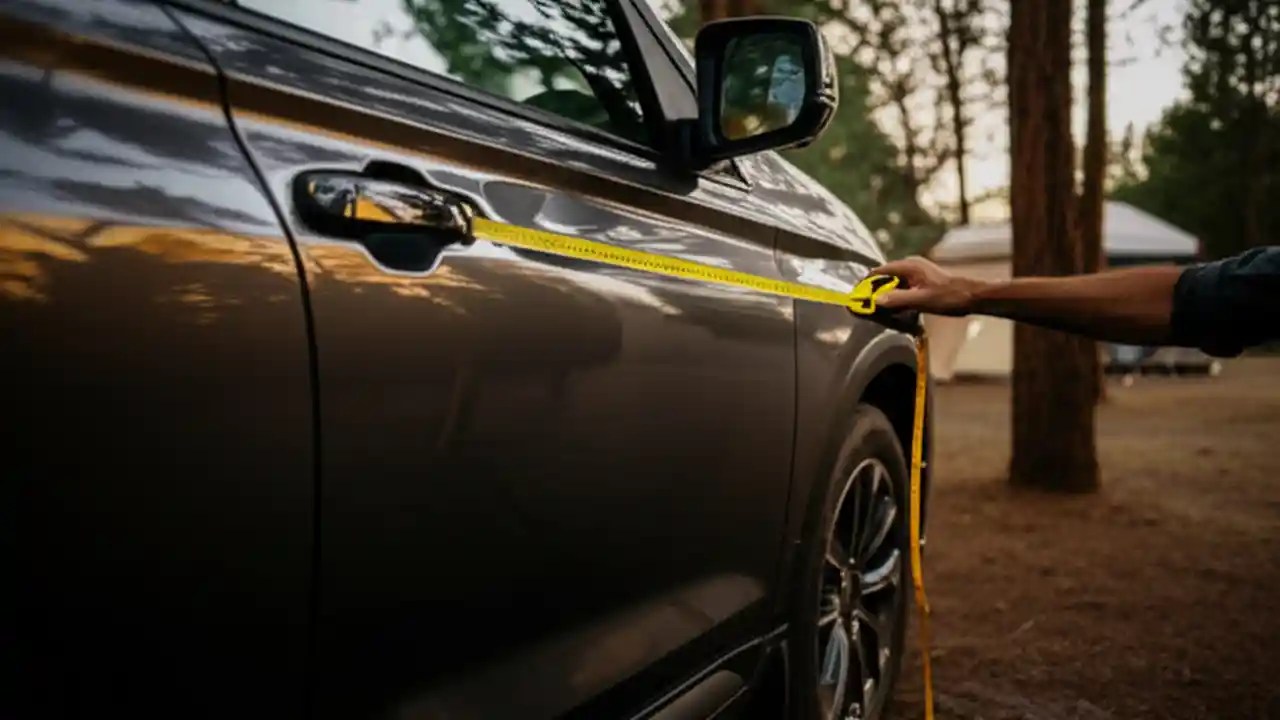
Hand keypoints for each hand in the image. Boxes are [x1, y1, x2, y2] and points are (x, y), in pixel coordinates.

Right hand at [871, 256, 985, 315]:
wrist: (971, 296)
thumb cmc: (948, 297)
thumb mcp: (921, 300)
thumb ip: (897, 299)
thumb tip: (875, 301)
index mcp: (909, 265)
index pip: (878, 271)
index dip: (865, 283)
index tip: (855, 295)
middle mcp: (910, 264)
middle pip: (884, 276)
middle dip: (873, 289)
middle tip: (864, 304)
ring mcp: (916, 271)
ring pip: (892, 281)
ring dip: (884, 293)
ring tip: (876, 308)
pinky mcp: (920, 279)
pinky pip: (901, 285)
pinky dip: (895, 294)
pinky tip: (894, 307)